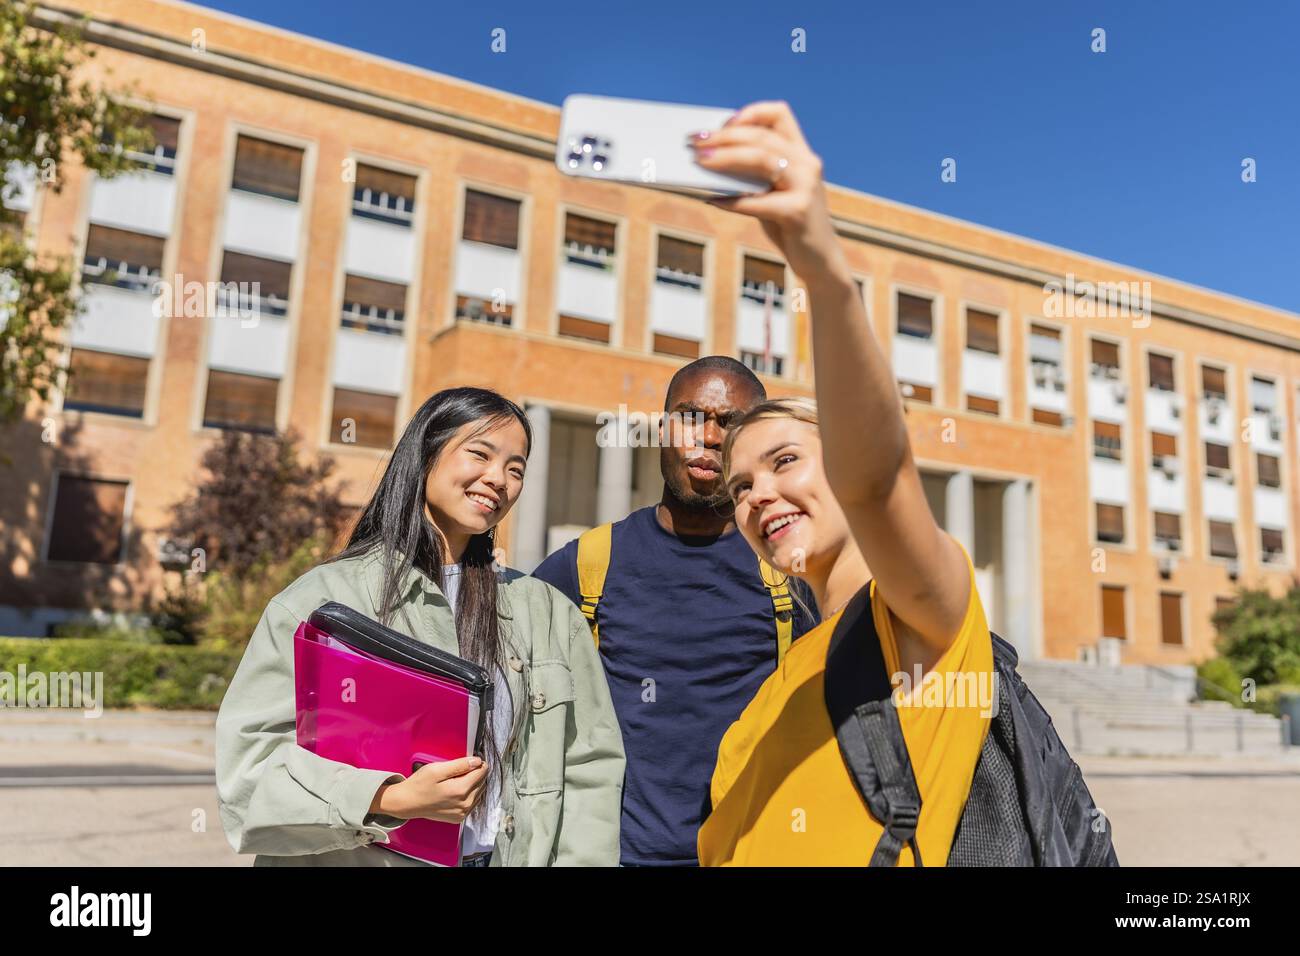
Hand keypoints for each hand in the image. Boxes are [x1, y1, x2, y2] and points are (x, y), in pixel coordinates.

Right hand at [370, 756, 488, 823]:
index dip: (479, 763)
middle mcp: (464, 804)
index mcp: (460, 790)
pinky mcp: (459, 817)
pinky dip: (470, 794)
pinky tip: (458, 789)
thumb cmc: (419, 785)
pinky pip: (473, 802)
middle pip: (482, 782)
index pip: (482, 772)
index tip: (473, 758)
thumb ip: (459, 765)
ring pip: (479, 792)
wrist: (407, 803)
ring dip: (474, 783)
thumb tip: (477, 761)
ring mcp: (462, 813)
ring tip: (458, 778)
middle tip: (463, 768)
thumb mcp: (437, 769)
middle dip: (476, 773)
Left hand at [691, 100, 849, 283]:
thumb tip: (709, 161)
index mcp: (801, 154)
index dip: (750, 113)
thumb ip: (751, 177)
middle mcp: (807, 164)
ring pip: (762, 159)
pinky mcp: (798, 212)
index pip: (779, 115)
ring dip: (725, 158)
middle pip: (762, 137)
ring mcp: (806, 187)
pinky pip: (758, 202)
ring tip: (700, 161)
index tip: (723, 122)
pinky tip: (713, 201)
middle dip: (724, 136)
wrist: (820, 262)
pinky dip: (732, 201)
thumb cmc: (788, 226)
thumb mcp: (772, 195)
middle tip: (694, 141)